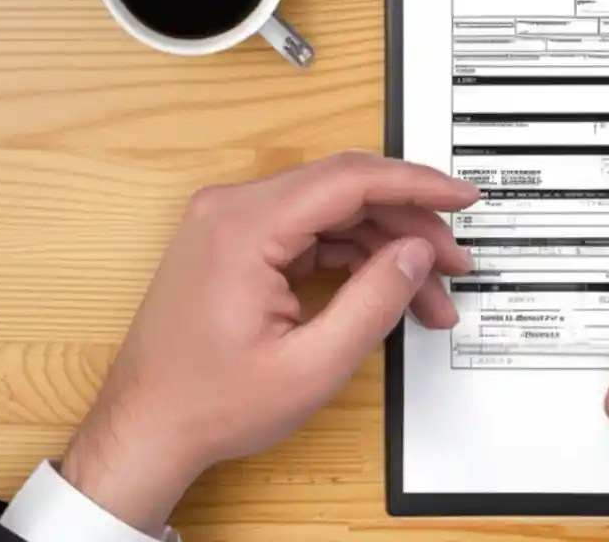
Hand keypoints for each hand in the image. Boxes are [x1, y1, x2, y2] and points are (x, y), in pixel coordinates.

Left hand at [59, 152, 477, 534]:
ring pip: (335, 211)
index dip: (417, 184)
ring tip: (427, 294)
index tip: (462, 197)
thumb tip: (417, 253)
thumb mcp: (311, 366)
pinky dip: (354, 255)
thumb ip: (373, 302)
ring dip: (386, 245)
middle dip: (410, 225)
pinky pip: (312, 230)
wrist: (146, 427)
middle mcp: (232, 210)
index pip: (351, 180)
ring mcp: (231, 222)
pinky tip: (386, 288)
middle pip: (347, 191)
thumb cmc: (207, 403)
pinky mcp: (238, 241)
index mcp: (243, 228)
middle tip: (452, 264)